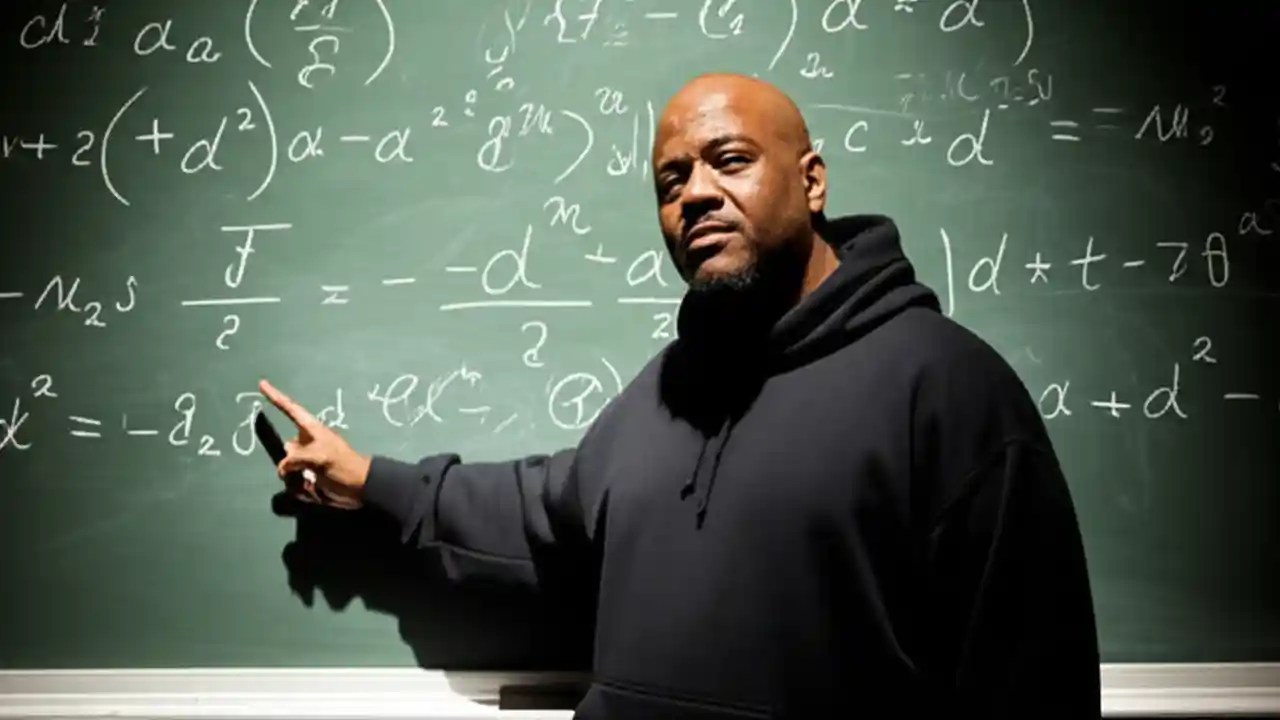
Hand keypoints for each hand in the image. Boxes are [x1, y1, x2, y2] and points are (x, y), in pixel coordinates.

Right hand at [259, 378, 369, 509]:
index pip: (290, 409)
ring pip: (286, 470)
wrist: (360, 488)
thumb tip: (282, 469)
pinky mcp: (307, 476)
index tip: (262, 383)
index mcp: (310, 430)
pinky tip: (315, 490)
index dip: (275, 397)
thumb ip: (295, 458)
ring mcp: (306, 461)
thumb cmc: (344, 466)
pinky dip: (300, 489)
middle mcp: (305, 443)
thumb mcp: (320, 457)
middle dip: (289, 466)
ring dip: (296, 480)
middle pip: (284, 450)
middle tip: (308, 471)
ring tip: (314, 482)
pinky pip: (292, 484)